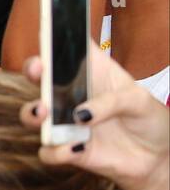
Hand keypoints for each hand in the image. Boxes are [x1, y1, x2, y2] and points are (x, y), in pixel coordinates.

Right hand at [20, 42, 169, 189]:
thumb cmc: (148, 120)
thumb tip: (81, 114)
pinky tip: (76, 149)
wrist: (157, 158)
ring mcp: (66, 122)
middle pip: (40, 76)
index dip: (55, 37)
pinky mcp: (68, 150)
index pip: (68, 48)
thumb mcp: (139, 101)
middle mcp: (71, 94)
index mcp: (90, 72)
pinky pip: (49, 151)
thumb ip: (112, 101)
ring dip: (32, 113)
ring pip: (32, 115)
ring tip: (44, 112)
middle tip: (38, 70)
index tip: (49, 32)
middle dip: (33, 69)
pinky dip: (57, 151)